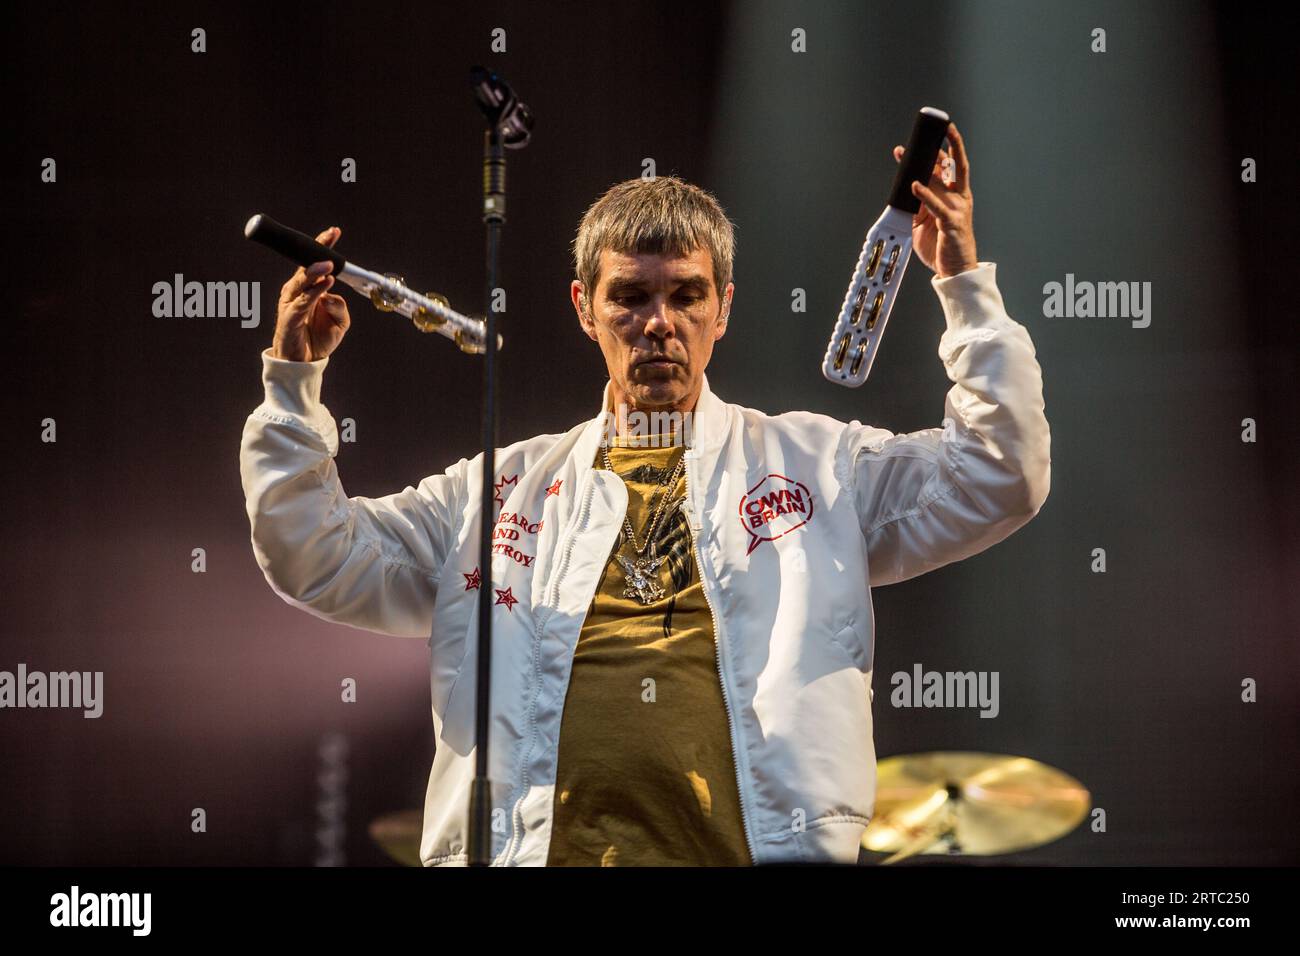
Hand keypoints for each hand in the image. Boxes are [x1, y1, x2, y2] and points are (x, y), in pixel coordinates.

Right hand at [271, 226, 351, 361]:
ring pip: (302, 282)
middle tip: (330, 238)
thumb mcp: (340, 323)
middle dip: (318, 252)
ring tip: (329, 265)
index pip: (314, 262)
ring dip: (315, 272)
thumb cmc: (318, 338)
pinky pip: (303, 302)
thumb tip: (333, 294)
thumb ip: (340, 307)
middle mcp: (297, 291)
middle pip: (306, 266)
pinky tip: (326, 285)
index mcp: (308, 288)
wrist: (303, 362)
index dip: (322, 247)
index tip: (334, 232)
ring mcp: (291, 303)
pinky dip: (315, 293)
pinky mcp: (290, 317)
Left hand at [892, 122, 976, 278]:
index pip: (946, 168)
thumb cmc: (942, 245)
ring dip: (926, 167)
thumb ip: (918, 204)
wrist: (955, 269)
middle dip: (942, 146)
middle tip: (936, 129)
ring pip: (943, 181)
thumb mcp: (925, 221)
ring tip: (911, 155)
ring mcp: (957, 208)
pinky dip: (925, 195)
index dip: (936, 152)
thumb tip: (905, 190)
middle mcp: (959, 198)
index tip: (922, 140)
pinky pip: (937, 205)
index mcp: (954, 196)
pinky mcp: (951, 222)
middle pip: (951, 165)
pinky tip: (914, 186)